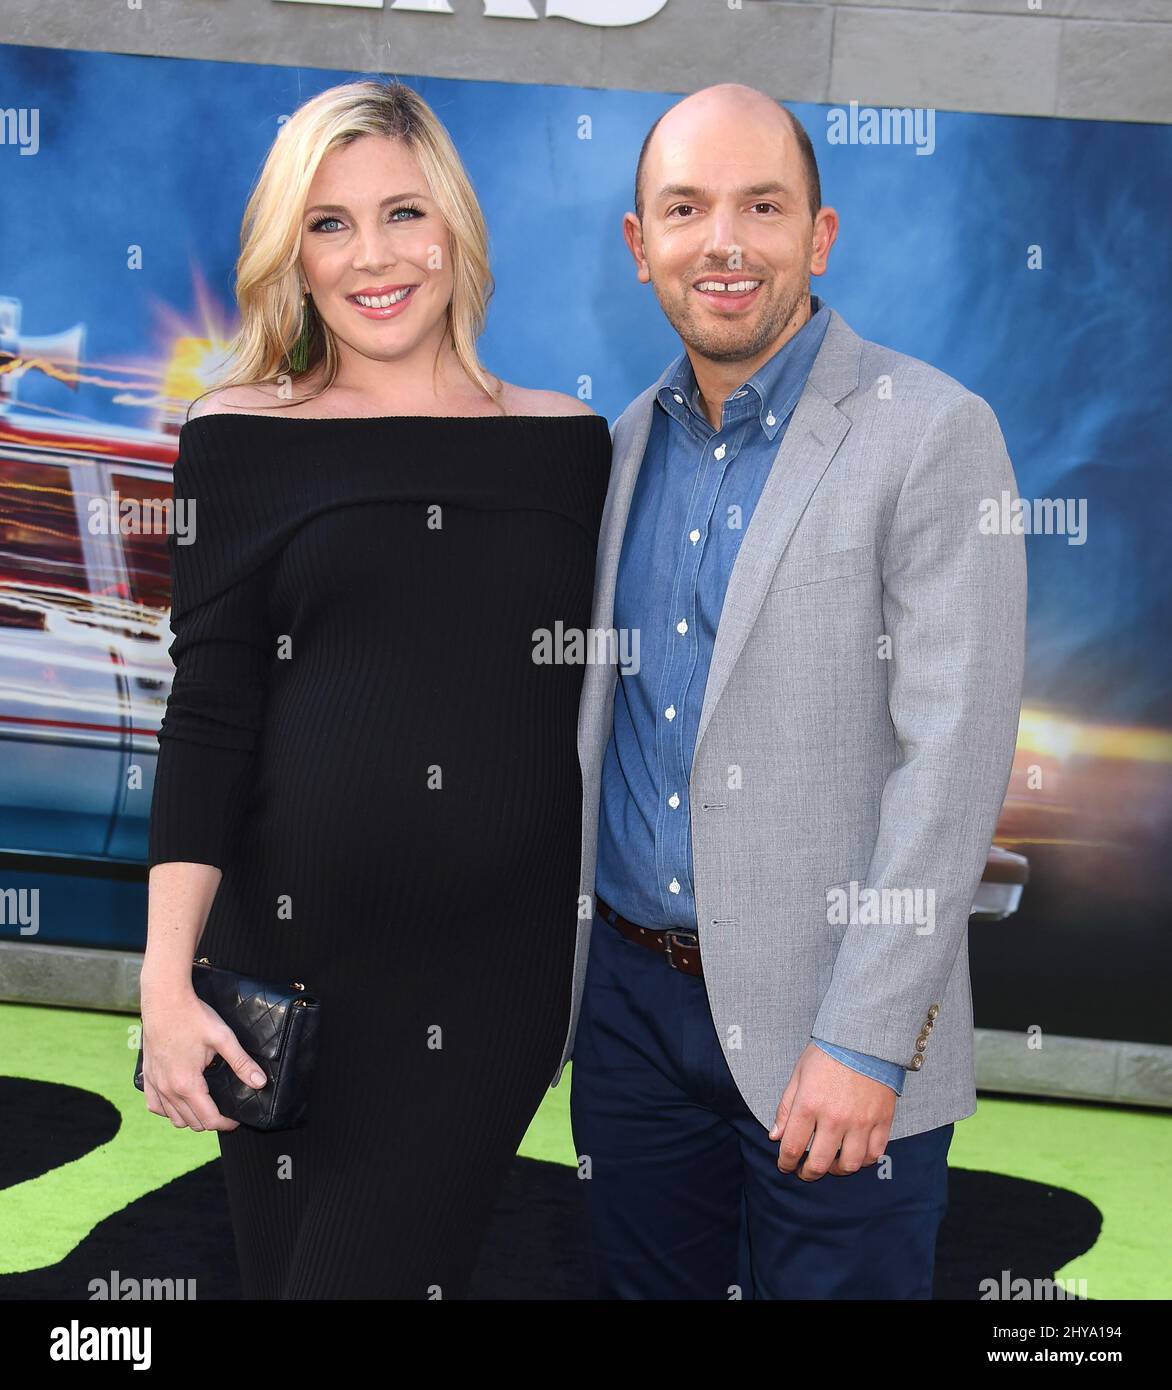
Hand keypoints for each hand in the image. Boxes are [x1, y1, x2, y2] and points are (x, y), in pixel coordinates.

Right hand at [139, 985, 265, 1131]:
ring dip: (191, 1117)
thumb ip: (242, 1063)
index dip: (226, 1123)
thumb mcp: (223, 1038)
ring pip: (174, 1119)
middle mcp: (168, 1090)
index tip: (237, 1118)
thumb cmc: (193, 1016)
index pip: (209, 1120)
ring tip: (207, 1105)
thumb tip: (260, 1083)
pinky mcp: (147, 1077)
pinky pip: (155, 1106)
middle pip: (192, 1123)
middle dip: (211, 1121)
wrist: (164, 1000)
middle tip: (226, 1110)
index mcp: (187, 1084)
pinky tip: (180, 1101)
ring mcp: (155, 1085)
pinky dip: (168, 1110)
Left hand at [768, 1043, 895, 1180]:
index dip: (786, 1162)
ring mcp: (861, 1122)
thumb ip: (786, 1108)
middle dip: (808, 1173)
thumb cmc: (827, 1053)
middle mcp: (835, 1118)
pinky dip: (863, 1161)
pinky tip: (854, 1154)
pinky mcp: (882, 1121)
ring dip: (836, 1170)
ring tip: (830, 1163)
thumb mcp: (798, 1075)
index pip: (792, 1147)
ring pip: (849, 1165)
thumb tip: (775, 1136)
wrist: (865, 1037)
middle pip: (819, 1163)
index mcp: (809, 1104)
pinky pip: (874, 1154)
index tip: (785, 1165)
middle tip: (805, 1171)